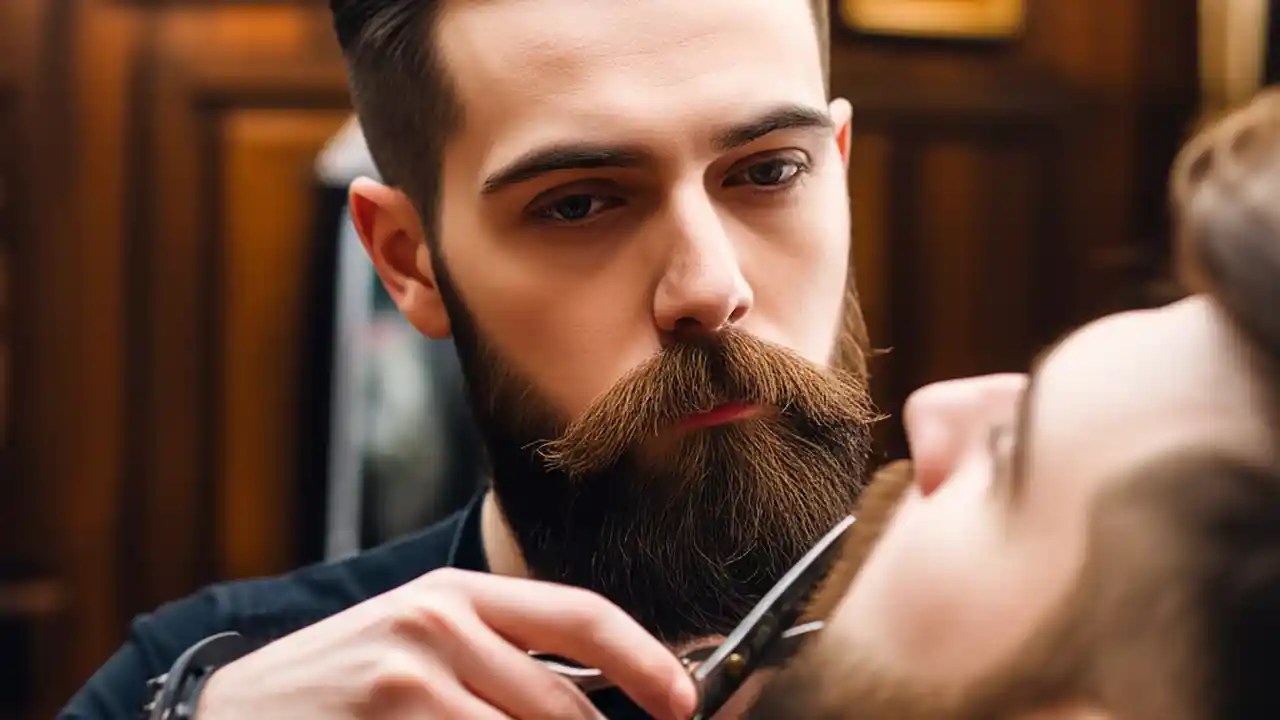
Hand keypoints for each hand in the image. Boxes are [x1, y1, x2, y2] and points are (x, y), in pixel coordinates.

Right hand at [196, 569, 697, 718]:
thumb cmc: (344, 684)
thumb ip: (504, 661)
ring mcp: (409, 675)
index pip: (580, 614)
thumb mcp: (424, 644)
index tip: (685, 699)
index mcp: (458, 591)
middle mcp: (438, 620)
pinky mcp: (389, 716)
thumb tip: (597, 700)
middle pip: (566, 704)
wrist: (235, 713)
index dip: (646, 659)